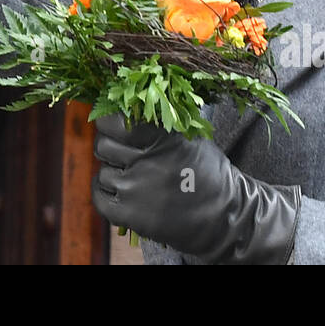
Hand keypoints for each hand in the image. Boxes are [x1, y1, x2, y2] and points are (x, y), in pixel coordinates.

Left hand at [91, 114, 300, 263]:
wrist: (225, 216)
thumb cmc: (208, 172)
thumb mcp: (190, 138)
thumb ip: (160, 126)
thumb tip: (127, 109)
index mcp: (160, 138)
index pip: (115, 121)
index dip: (108, 121)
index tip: (112, 122)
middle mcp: (145, 161)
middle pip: (104, 145)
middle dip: (110, 146)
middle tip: (122, 151)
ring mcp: (136, 189)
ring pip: (103, 171)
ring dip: (112, 171)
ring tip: (129, 174)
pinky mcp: (131, 215)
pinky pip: (99, 197)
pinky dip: (103, 191)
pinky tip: (116, 189)